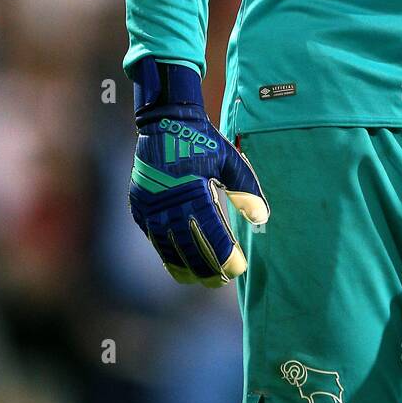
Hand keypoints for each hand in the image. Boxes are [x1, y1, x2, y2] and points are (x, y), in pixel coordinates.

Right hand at [129, 58, 268, 286]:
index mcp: (193, 190)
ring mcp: (150, 205)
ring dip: (184, 265)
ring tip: (201, 280)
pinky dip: (165, 251)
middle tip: (222, 281)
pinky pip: (153, 236)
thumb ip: (246, 190)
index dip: (224, 255)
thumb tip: (262, 219)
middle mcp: (168, 201)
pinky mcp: (139, 205)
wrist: (166, 120)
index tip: (238, 268)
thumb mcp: (230, 161)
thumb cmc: (203, 141)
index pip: (211, 233)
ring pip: (167, 246)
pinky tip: (178, 262)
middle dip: (206, 267)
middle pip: (189, 246)